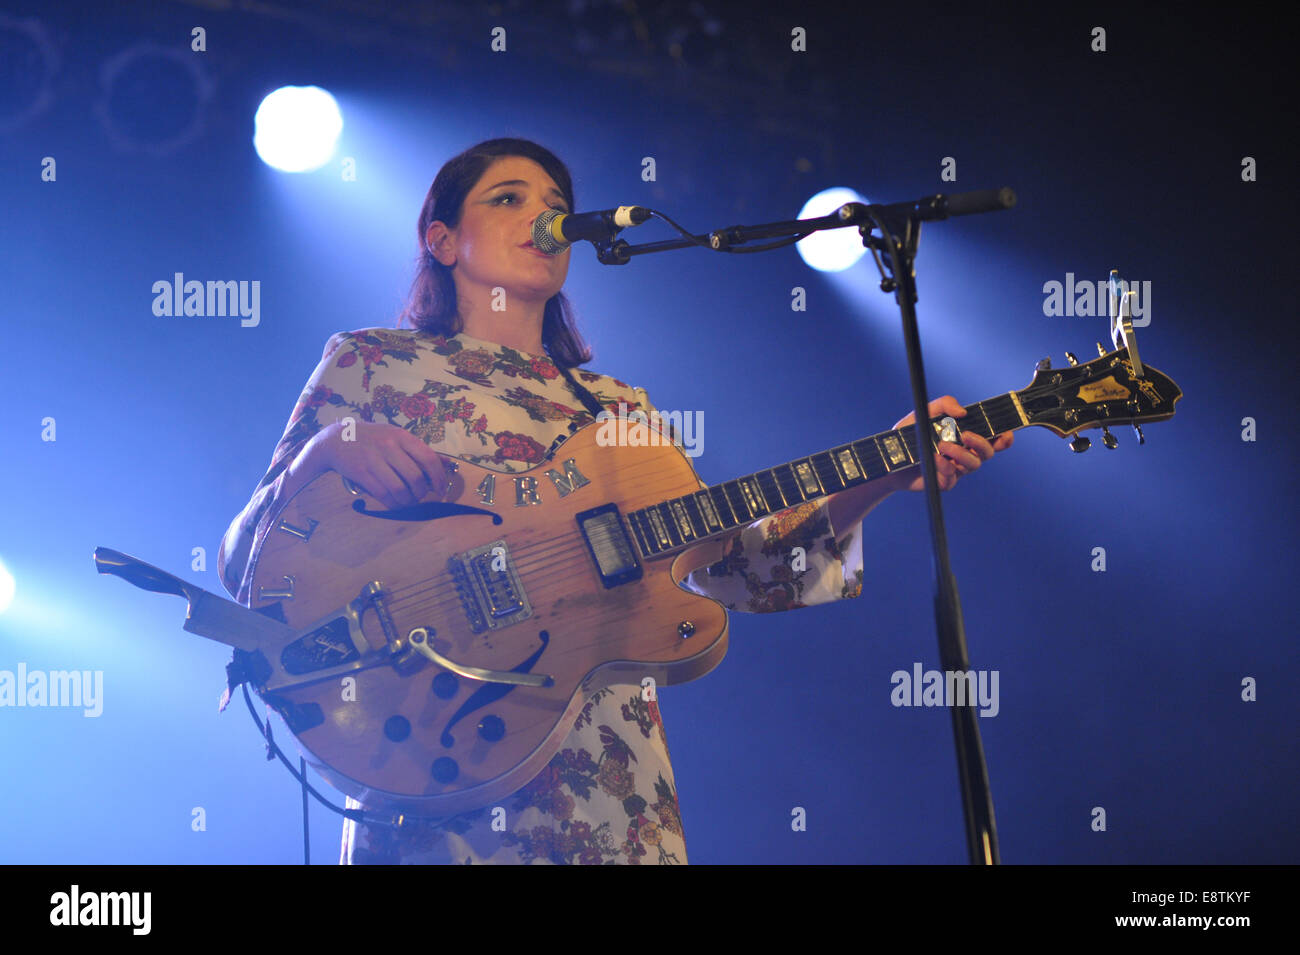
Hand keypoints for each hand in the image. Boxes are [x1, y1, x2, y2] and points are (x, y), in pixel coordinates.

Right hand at [298, 419, 455, 509]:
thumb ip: (420, 450)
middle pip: (414, 477)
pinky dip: (393, 503)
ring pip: (399, 488)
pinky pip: (382, 494)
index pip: (428, 458)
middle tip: (422, 496)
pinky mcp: (360, 472)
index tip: (441, 488)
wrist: (337, 439)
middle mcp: (388, 446)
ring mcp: (373, 459)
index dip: (438, 477)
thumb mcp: (396, 436)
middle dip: (422, 492)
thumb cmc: (373, 438)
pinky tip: (396, 503)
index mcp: (401, 436)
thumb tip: (447, 464)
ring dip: (408, 500)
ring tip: (409, 501)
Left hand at [885, 395, 1012, 492]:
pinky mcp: (944, 482)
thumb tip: (962, 411)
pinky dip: (945, 467)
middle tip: (965, 435)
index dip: (1004, 437)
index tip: (1004, 433)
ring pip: (973, 465)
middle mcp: (964, 453)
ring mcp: (956, 469)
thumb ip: (944, 404)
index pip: (993, 438)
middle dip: (981, 443)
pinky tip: (934, 459)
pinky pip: (953, 477)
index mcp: (965, 436)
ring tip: (942, 446)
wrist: (889, 457)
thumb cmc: (910, 434)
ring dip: (961, 454)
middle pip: (988, 452)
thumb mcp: (925, 412)